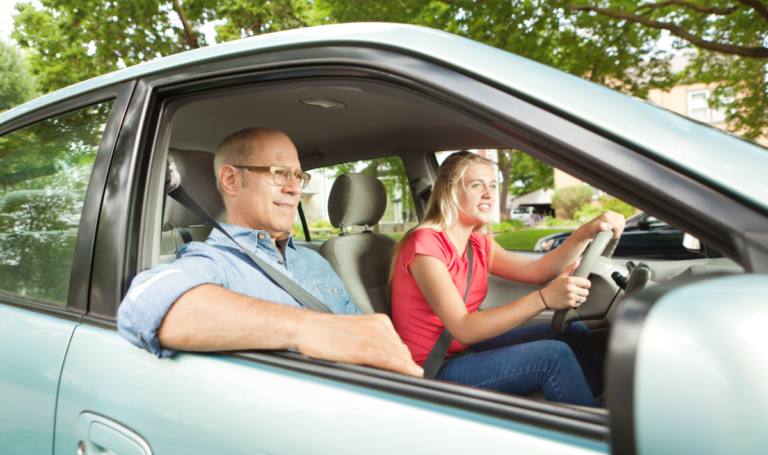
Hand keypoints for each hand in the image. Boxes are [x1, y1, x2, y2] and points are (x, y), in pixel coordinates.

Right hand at [296, 313, 423, 377]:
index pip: (400, 345)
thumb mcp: (357, 332)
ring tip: (411, 379)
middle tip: (411, 378)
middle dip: (407, 366)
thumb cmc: (326, 332)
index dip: (407, 360)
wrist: (306, 328)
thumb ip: (374, 341)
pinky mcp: (362, 347)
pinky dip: (401, 367)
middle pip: (402, 351)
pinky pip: (388, 359)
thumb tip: (388, 358)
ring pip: (398, 356)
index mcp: (378, 321)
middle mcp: (378, 326)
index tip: (412, 371)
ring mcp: (371, 336)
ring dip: (407, 369)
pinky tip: (410, 373)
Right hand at [541, 261, 589, 309]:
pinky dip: (576, 302)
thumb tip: (577, 262)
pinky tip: (570, 299)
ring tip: (572, 295)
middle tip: (575, 290)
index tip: (582, 285)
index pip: (587, 283)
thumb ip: (570, 268)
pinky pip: (579, 303)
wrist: (546, 298)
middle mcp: (571, 289)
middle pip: (586, 292)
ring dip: (580, 297)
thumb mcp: (561, 276)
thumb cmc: (554, 287)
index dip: (585, 284)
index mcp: (570, 280)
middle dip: (582, 291)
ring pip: (583, 298)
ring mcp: (571, 297)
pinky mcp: (570, 304)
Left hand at [577, 210, 625, 239]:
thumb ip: (600, 227)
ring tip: (612, 232)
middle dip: (618, 232)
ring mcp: (611, 212)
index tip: (610, 237)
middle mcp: (609, 213)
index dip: (616, 234)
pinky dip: (620, 225)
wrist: (588, 229)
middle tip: (611, 235)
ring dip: (619, 229)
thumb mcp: (593, 230)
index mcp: (606, 216)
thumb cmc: (590, 231)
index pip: (618, 227)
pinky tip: (615, 228)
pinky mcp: (613, 214)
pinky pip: (622, 220)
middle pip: (621, 224)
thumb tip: (610, 225)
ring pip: (623, 222)